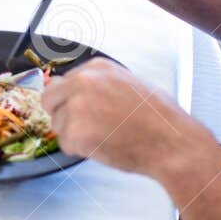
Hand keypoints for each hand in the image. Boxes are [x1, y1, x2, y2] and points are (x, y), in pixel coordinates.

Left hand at [44, 58, 203, 181]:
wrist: (171, 141)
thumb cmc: (159, 118)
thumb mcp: (129, 84)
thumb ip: (98, 85)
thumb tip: (72, 90)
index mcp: (97, 68)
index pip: (61, 82)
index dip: (69, 101)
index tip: (80, 110)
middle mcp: (83, 82)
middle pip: (49, 100)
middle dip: (63, 115)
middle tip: (86, 128)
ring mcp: (77, 106)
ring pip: (57, 125)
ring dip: (74, 136)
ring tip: (105, 137)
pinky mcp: (76, 131)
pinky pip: (65, 145)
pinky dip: (80, 151)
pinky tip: (104, 146)